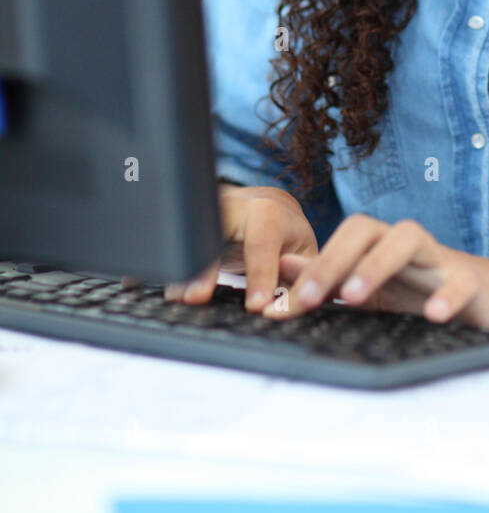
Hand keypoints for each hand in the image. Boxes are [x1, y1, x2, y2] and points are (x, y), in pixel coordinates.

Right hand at [163, 183, 317, 310]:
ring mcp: (211, 209)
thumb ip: (302, 276)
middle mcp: (237, 206)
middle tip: (195, 298)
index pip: (263, 243)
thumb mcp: (305, 254)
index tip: (256, 306)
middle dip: (204, 264)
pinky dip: (169, 263)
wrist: (269, 207)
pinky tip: (159, 283)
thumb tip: (290, 301)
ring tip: (176, 296)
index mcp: (270, 213)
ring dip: (181, 267)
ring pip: (192, 232)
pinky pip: (177, 238)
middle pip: (216, 229)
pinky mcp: (194, 219)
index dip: (259, 275)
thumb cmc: (288, 238)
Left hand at [261, 214, 488, 336]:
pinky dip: (446, 296)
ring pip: (408, 239)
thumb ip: (331, 278)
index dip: (312, 266)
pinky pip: (460, 281)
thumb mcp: (375, 289)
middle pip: (366, 228)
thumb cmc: (428, 293)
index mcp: (380, 246)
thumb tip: (284, 267)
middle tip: (310, 298)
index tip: (285, 306)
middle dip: (333, 260)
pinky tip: (432, 315)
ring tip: (353, 297)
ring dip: (377, 266)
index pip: (340, 240)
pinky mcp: (472, 281)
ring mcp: (440, 259)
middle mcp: (406, 244)